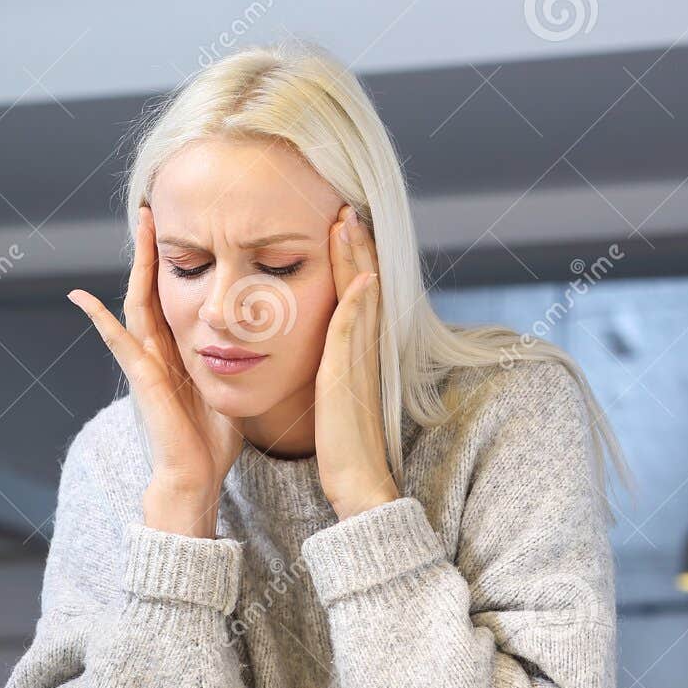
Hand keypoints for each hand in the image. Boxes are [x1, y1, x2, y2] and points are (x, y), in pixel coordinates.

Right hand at [67, 206, 242, 537]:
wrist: (195, 478)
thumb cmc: (213, 442)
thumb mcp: (230, 388)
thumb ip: (235, 363)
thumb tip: (260, 343)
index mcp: (180, 352)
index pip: (175, 297)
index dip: (177, 264)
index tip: (184, 229)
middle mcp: (159, 352)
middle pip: (152, 289)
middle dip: (152, 250)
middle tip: (152, 210)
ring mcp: (146, 363)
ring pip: (137, 302)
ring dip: (137, 264)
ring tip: (138, 226)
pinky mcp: (142, 379)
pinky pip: (119, 342)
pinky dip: (99, 320)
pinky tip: (81, 298)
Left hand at [316, 205, 399, 520]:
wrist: (357, 482)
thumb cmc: (342, 447)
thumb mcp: (332, 397)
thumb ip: (331, 371)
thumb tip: (325, 358)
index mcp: (353, 354)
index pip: (351, 295)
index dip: (348, 259)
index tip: (339, 225)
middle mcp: (361, 352)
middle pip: (361, 285)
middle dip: (354, 245)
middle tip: (347, 205)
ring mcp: (358, 362)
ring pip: (360, 298)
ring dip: (356, 259)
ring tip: (349, 220)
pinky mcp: (347, 378)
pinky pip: (353, 333)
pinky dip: (357, 303)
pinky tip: (359, 278)